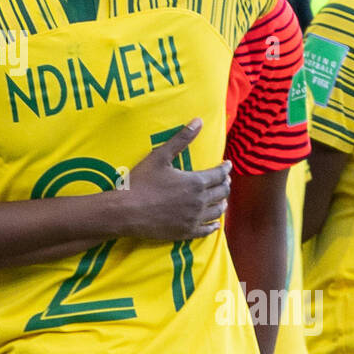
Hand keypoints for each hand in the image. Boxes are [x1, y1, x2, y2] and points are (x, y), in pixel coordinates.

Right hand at [119, 119, 230, 239]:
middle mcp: (200, 201)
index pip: (219, 174)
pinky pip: (206, 230)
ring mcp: (194, 218)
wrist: (127, 211)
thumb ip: (181, 139)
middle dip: (225, 184)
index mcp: (196, 182)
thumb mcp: (160, 156)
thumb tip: (198, 121)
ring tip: (222, 199)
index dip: (225, 168)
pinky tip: (215, 224)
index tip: (227, 164)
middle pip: (222, 192)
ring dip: (222, 203)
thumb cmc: (141, 182)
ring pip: (217, 211)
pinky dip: (213, 226)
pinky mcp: (186, 232)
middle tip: (225, 180)